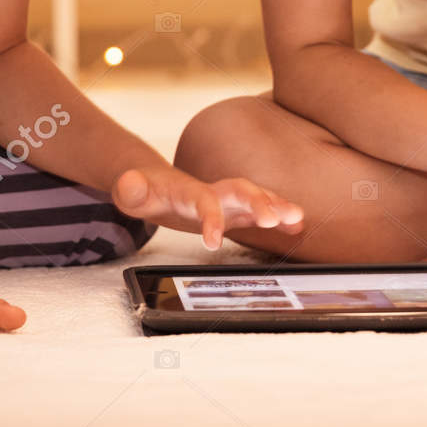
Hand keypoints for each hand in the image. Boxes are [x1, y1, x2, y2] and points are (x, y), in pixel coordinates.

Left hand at [112, 164, 303, 249]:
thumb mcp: (129, 191)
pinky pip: (260, 212)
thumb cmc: (143, 191)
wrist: (155, 184)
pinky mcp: (235, 211)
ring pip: (256, 197)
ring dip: (277, 206)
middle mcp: (214, 190)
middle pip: (240, 190)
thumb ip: (129, 189)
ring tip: (298, 219)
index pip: (203, 200)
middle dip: (258, 202)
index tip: (213, 243)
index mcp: (188, 190)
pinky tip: (297, 227)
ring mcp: (227, 200)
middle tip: (274, 219)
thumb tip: (129, 184)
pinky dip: (279, 217)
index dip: (210, 218)